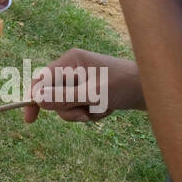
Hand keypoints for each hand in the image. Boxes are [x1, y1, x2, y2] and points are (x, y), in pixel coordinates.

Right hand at [23, 50, 143, 122]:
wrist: (152, 88)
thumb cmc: (124, 86)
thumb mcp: (93, 94)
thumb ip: (64, 98)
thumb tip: (37, 100)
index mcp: (70, 61)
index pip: (42, 80)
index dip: (34, 99)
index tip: (30, 120)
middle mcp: (72, 68)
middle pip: (53, 95)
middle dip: (69, 109)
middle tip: (86, 114)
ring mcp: (80, 79)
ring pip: (66, 104)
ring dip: (82, 112)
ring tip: (102, 110)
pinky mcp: (88, 89)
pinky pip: (79, 106)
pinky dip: (92, 112)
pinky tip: (107, 108)